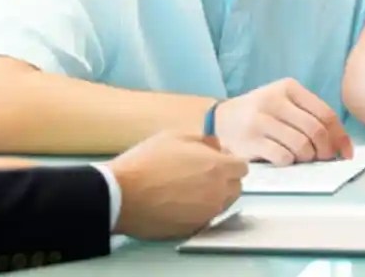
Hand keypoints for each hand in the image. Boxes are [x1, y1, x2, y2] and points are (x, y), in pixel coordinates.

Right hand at [108, 130, 247, 239]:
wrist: (122, 194)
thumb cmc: (147, 162)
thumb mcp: (176, 136)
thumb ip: (204, 140)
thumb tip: (216, 146)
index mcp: (218, 168)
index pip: (242, 167)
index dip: (230, 161)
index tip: (217, 160)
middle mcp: (218, 193)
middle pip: (236, 187)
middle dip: (226, 179)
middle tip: (203, 173)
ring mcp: (206, 213)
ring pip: (222, 204)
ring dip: (214, 195)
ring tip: (189, 188)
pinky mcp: (193, 228)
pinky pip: (205, 217)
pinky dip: (199, 210)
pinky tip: (180, 202)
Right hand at [214, 77, 352, 165]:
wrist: (220, 121)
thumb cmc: (261, 114)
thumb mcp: (283, 103)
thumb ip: (310, 116)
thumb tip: (341, 146)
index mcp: (288, 88)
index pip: (325, 113)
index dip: (340, 136)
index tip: (345, 153)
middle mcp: (274, 100)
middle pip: (316, 130)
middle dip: (325, 150)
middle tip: (323, 159)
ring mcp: (260, 120)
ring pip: (301, 145)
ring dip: (307, 158)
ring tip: (302, 158)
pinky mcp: (250, 141)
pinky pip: (283, 157)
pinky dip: (289, 162)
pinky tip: (284, 159)